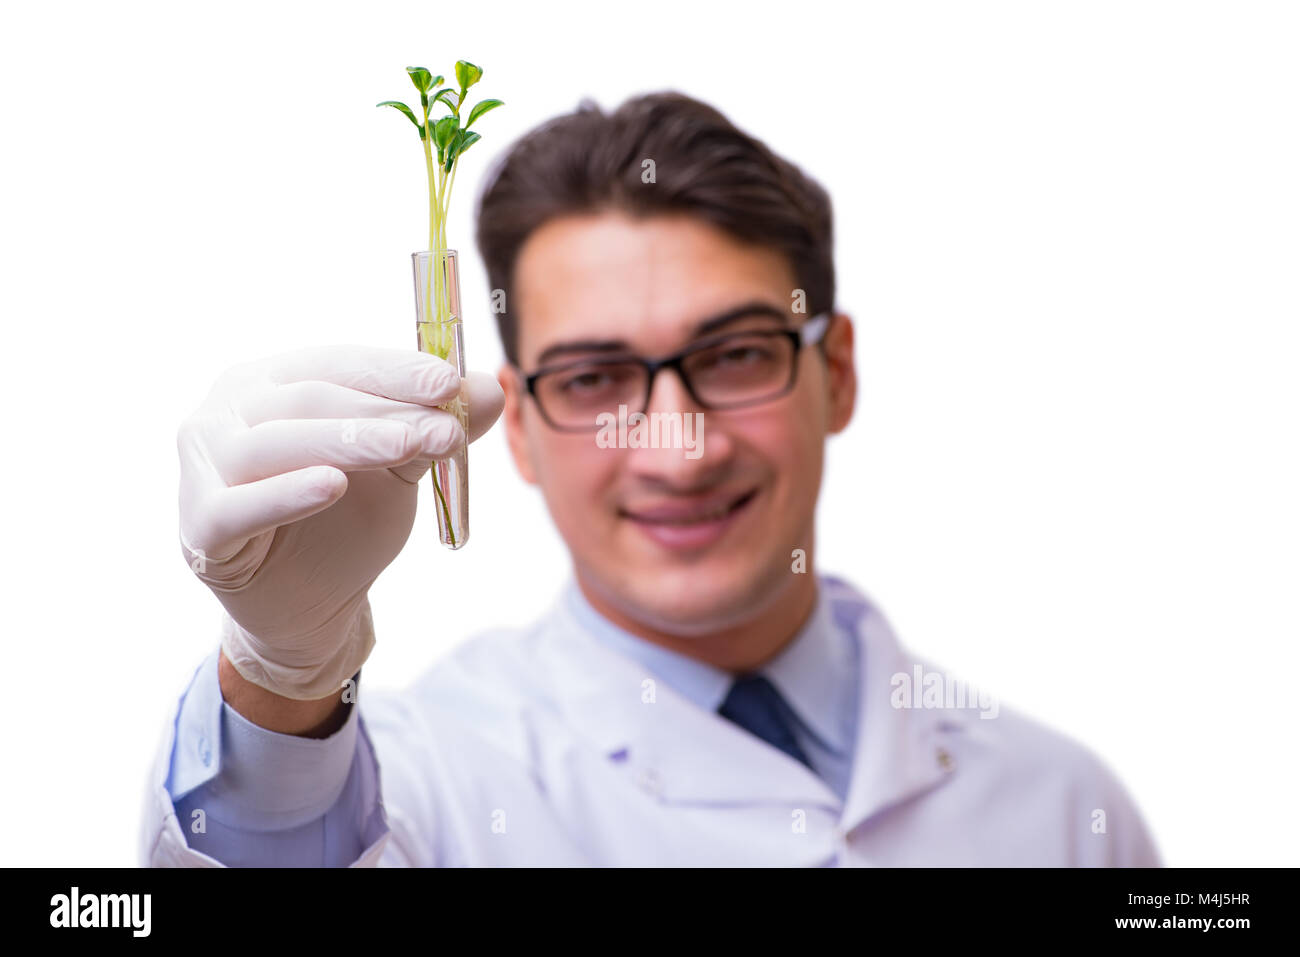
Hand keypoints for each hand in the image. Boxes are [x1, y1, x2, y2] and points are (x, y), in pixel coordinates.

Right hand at [176, 344, 503, 699]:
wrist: (308, 607)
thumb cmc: (345, 521)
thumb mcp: (399, 469)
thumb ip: (434, 428)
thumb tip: (493, 388)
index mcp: (271, 382)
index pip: (335, 363)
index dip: (394, 370)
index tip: (451, 382)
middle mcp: (227, 411)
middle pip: (310, 399)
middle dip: (385, 410)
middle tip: (447, 426)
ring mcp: (203, 467)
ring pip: (278, 443)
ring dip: (351, 442)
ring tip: (409, 446)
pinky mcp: (199, 526)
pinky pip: (238, 506)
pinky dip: (286, 493)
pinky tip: (331, 486)